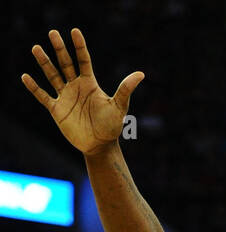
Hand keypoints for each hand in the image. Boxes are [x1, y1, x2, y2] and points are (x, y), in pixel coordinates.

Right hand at [22, 28, 143, 154]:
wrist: (100, 146)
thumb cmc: (111, 126)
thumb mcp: (119, 107)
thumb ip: (125, 89)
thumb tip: (141, 74)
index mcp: (89, 83)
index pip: (83, 60)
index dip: (79, 46)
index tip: (74, 32)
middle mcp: (76, 86)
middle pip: (65, 63)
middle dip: (59, 48)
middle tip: (52, 32)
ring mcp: (65, 97)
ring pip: (52, 75)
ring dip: (44, 62)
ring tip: (36, 48)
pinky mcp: (57, 109)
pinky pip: (43, 96)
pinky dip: (34, 88)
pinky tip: (25, 77)